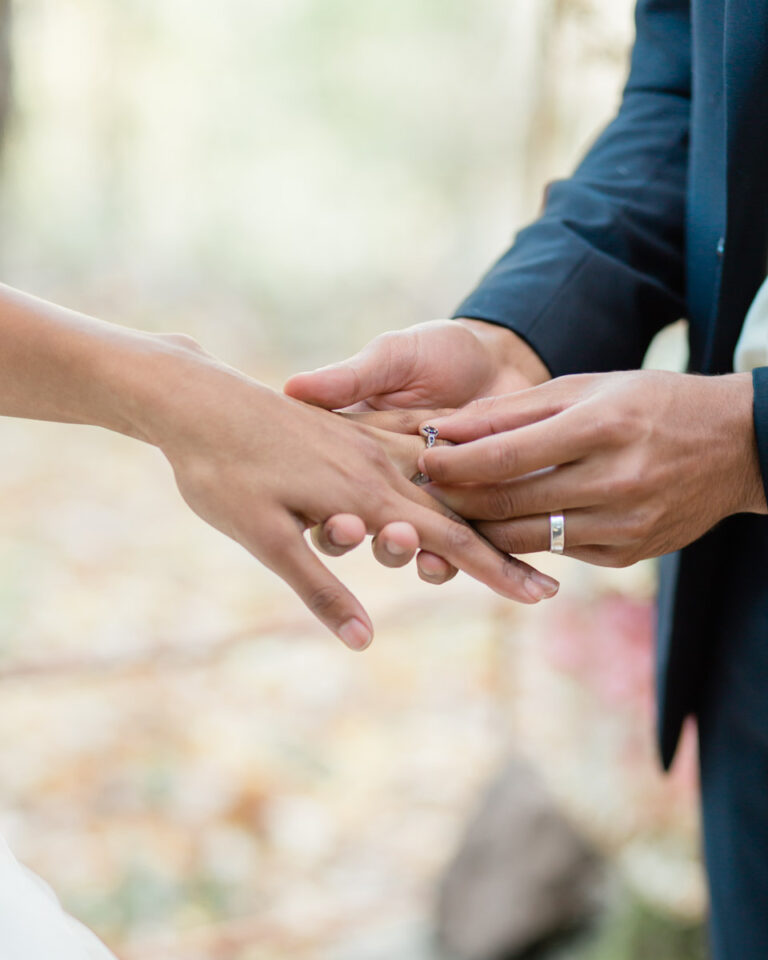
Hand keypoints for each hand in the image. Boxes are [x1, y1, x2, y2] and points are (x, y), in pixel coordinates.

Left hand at [143, 349, 558, 650]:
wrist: (192, 398)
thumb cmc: (220, 472)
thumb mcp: (263, 538)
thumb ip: (318, 585)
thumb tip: (364, 640)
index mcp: (364, 495)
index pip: (448, 540)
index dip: (494, 571)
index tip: (538, 598)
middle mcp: (376, 465)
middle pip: (457, 511)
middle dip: (501, 549)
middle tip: (542, 584)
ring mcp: (364, 441)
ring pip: (439, 480)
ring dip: (477, 512)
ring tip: (511, 541)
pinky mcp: (347, 427)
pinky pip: (410, 447)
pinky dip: (442, 470)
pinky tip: (452, 473)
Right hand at [285, 318, 549, 578]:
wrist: (501, 356)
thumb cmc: (437, 351)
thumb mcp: (391, 358)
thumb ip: (350, 379)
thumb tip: (294, 387)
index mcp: (359, 456)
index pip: (331, 496)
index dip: (330, 519)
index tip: (341, 521)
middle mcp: (388, 488)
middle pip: (371, 530)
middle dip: (377, 541)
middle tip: (389, 536)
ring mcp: (430, 505)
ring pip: (410, 546)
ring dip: (409, 553)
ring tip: (421, 550)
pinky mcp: (473, 514)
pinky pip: (459, 550)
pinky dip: (463, 559)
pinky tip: (469, 558)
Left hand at [418, 371, 766, 566]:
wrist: (732, 446)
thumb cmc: (649, 404)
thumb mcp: (586, 388)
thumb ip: (511, 410)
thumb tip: (443, 428)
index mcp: (601, 428)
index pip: (503, 456)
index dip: (452, 462)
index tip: (421, 457)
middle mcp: (614, 482)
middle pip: (506, 503)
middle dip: (454, 497)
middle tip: (425, 487)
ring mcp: (622, 526)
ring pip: (523, 538)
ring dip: (478, 525)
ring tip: (453, 505)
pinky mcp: (625, 554)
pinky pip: (555, 552)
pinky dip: (521, 538)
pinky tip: (502, 520)